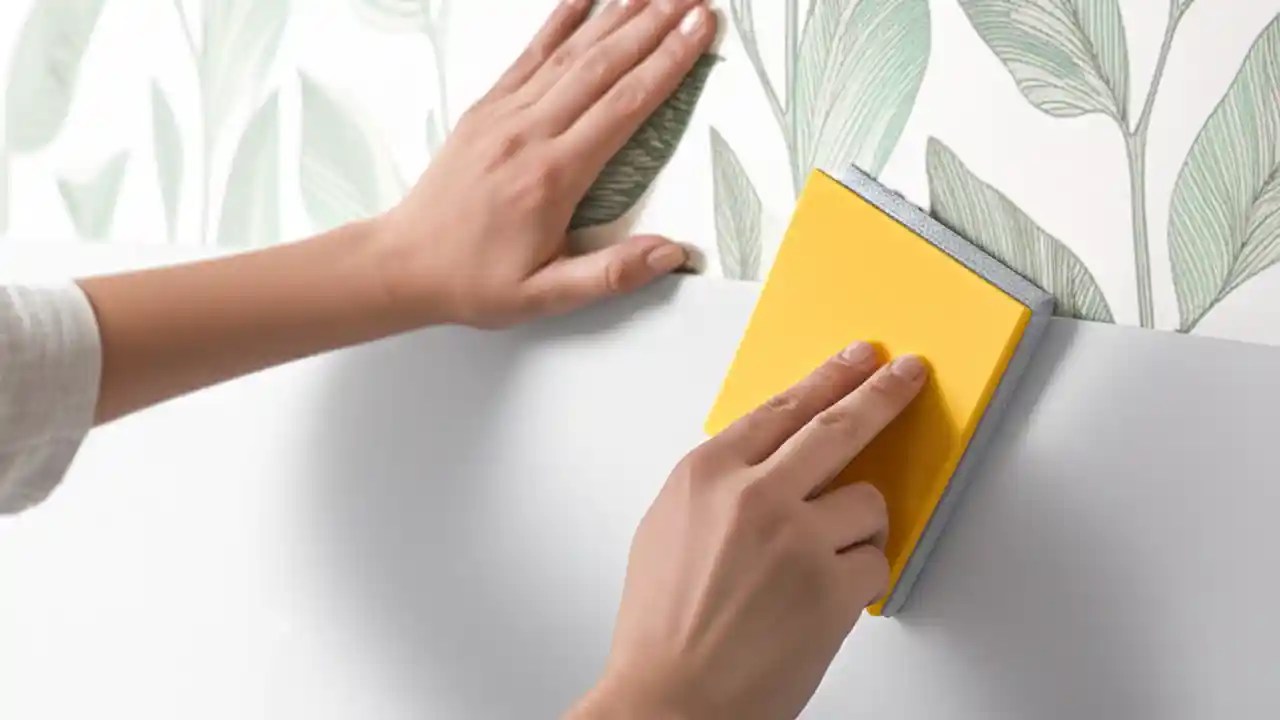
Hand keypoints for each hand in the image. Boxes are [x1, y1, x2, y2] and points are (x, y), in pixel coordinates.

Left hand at [373, 0, 716, 328]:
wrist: (404, 265)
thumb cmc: (475, 281)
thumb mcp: (545, 295)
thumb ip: (610, 274)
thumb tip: (672, 253)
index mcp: (552, 176)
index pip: (623, 107)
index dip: (666, 65)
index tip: (698, 31)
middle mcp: (529, 133)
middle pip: (602, 66)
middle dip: (652, 26)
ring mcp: (504, 115)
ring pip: (570, 53)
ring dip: (617, 16)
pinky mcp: (486, 109)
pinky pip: (530, 55)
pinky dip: (560, 21)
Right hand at [569, 343, 928, 719]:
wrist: (670, 700)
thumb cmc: (661, 627)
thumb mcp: (668, 529)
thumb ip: (719, 486)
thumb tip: (768, 462)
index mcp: (706, 474)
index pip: (783, 407)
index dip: (828, 377)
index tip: (857, 359)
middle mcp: (753, 494)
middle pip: (838, 426)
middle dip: (881, 394)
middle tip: (905, 374)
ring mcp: (796, 538)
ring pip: (867, 502)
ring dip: (856, 529)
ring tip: (820, 564)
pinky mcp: (831, 586)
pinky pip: (874, 562)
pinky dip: (858, 580)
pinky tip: (822, 600)